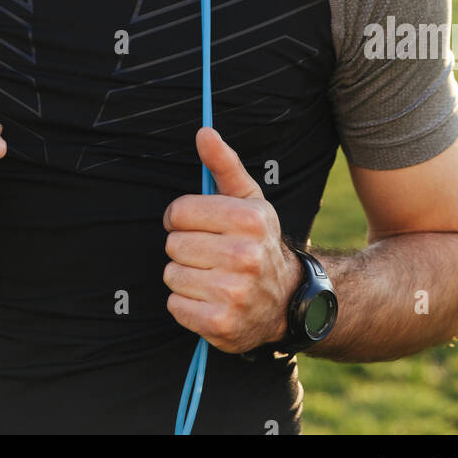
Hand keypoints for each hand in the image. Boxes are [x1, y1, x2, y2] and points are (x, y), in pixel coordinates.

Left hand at [163, 128, 300, 353]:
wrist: (286, 299)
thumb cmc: (257, 241)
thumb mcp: (248, 199)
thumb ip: (223, 163)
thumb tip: (203, 132)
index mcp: (248, 220)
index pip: (179, 212)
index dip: (181, 218)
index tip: (197, 225)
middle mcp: (244, 257)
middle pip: (173, 244)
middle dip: (185, 248)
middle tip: (209, 253)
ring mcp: (234, 293)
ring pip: (171, 275)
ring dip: (184, 277)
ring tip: (211, 276)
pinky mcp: (222, 324)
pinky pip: (175, 306)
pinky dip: (186, 304)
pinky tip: (209, 299)